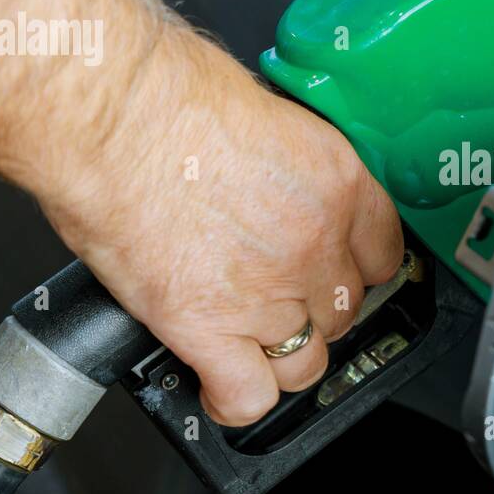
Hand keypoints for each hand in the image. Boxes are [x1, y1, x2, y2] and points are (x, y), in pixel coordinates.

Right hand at [37, 29, 403, 425]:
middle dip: (313, 308)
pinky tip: (217, 381)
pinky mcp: (205, 328)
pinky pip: (246, 395)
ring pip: (305, 362)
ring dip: (281, 355)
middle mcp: (313, 244)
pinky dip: (232, 398)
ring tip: (248, 337)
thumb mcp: (269, 115)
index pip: (383, 253)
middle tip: (275, 293)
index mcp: (338, 184)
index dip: (353, 268)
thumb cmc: (169, 95)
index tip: (334, 270)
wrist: (110, 114)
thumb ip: (293, 170)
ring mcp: (265, 294)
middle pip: (343, 311)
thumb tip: (282, 191)